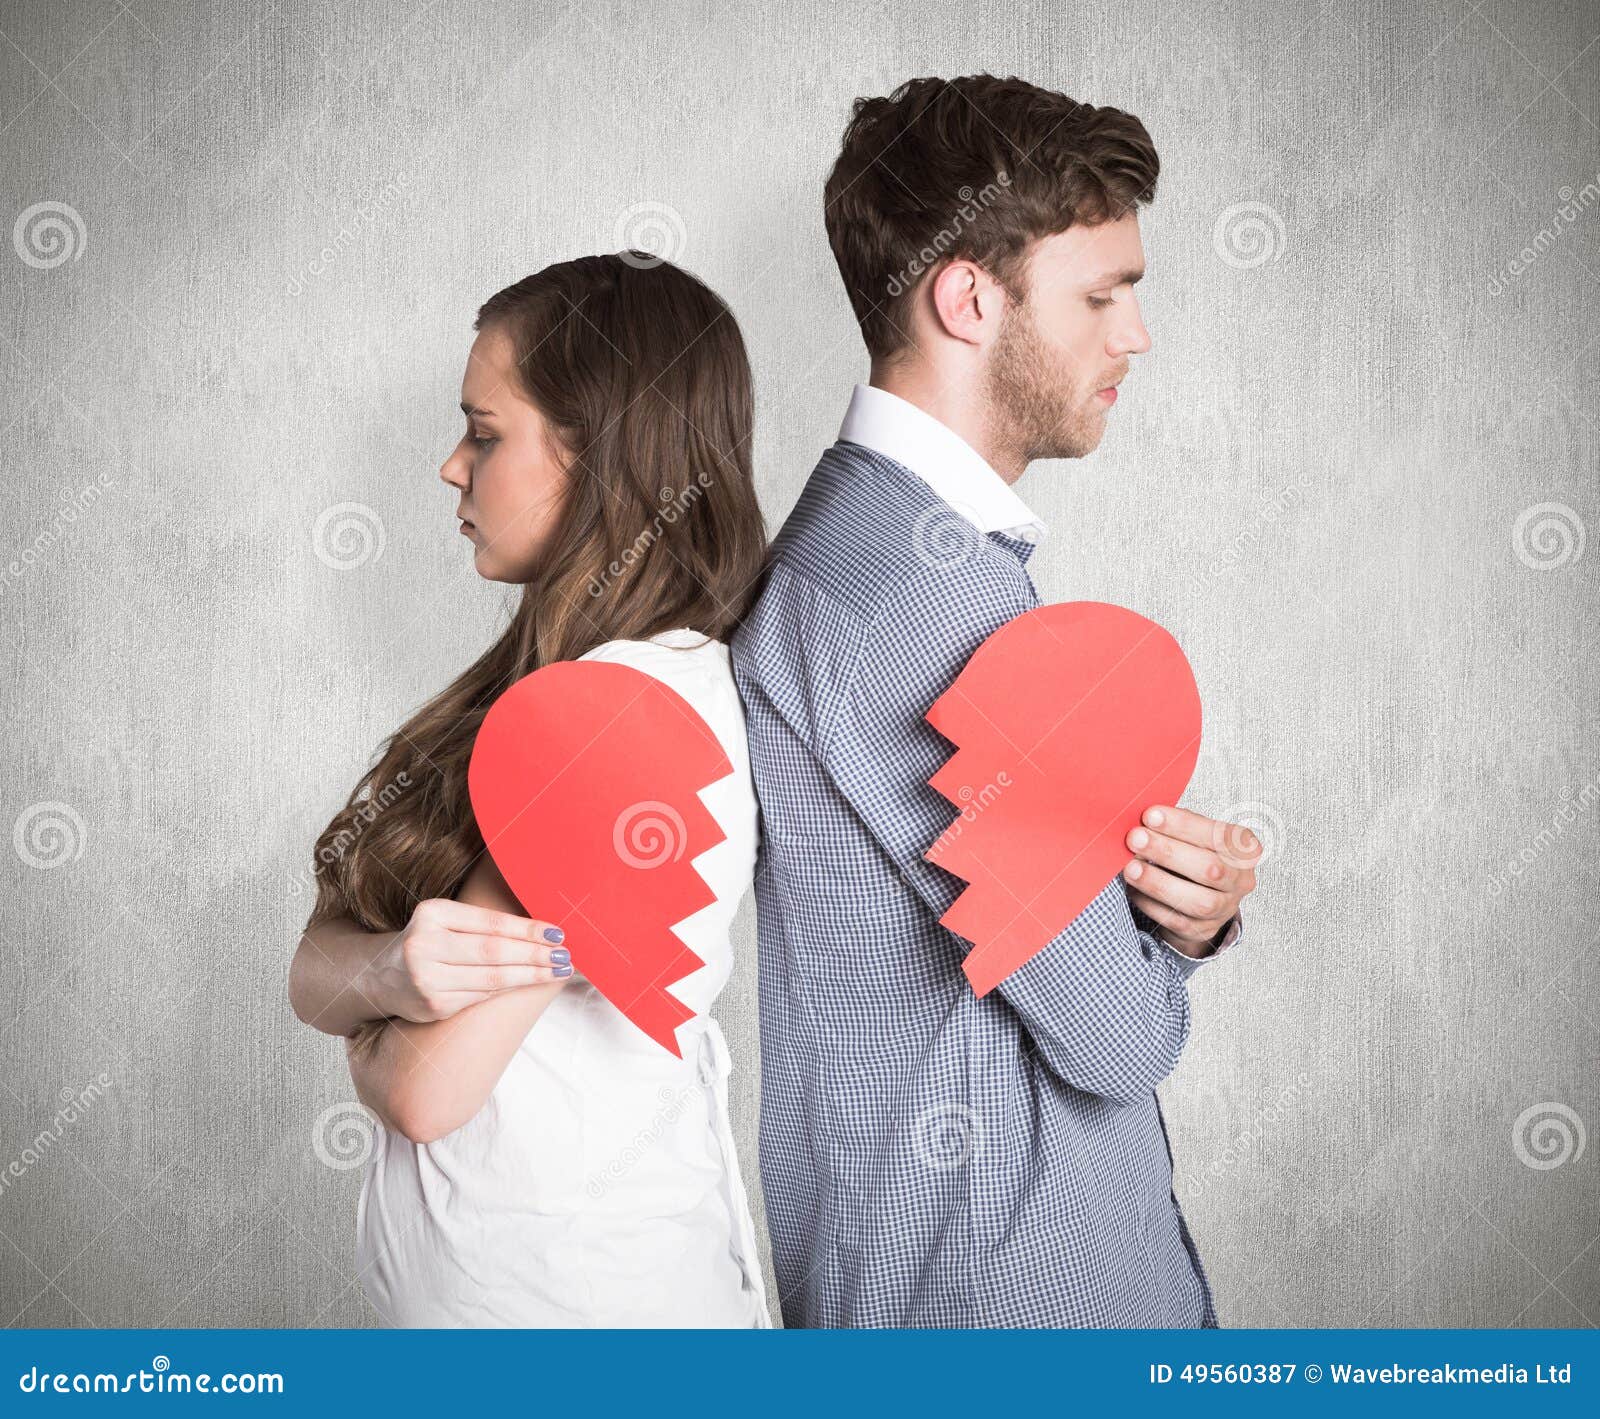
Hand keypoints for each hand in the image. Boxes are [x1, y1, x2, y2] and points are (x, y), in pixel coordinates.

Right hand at [366, 897, 571, 1022]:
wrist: (380, 976)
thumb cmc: (429, 941)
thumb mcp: (445, 920)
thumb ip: (482, 923)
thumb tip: (542, 929)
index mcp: (431, 914)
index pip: (489, 923)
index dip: (527, 930)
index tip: (558, 933)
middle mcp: (424, 945)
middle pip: (494, 952)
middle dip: (535, 954)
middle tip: (565, 956)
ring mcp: (426, 979)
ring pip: (492, 979)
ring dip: (530, 976)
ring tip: (558, 971)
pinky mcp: (433, 1006)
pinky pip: (481, 996)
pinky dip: (509, 990)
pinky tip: (529, 983)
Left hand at [1121, 804, 1261, 958]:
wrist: (1200, 893)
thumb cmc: (1193, 853)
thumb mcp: (1192, 835)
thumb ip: (1174, 827)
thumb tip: (1140, 821)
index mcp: (1243, 848)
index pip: (1216, 835)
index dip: (1183, 825)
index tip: (1150, 815)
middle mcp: (1240, 880)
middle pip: (1210, 869)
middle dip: (1168, 852)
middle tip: (1135, 839)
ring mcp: (1225, 908)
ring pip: (1199, 902)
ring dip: (1159, 883)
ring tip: (1131, 868)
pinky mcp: (1204, 930)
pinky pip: (1178, 921)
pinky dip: (1152, 904)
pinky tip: (1134, 890)